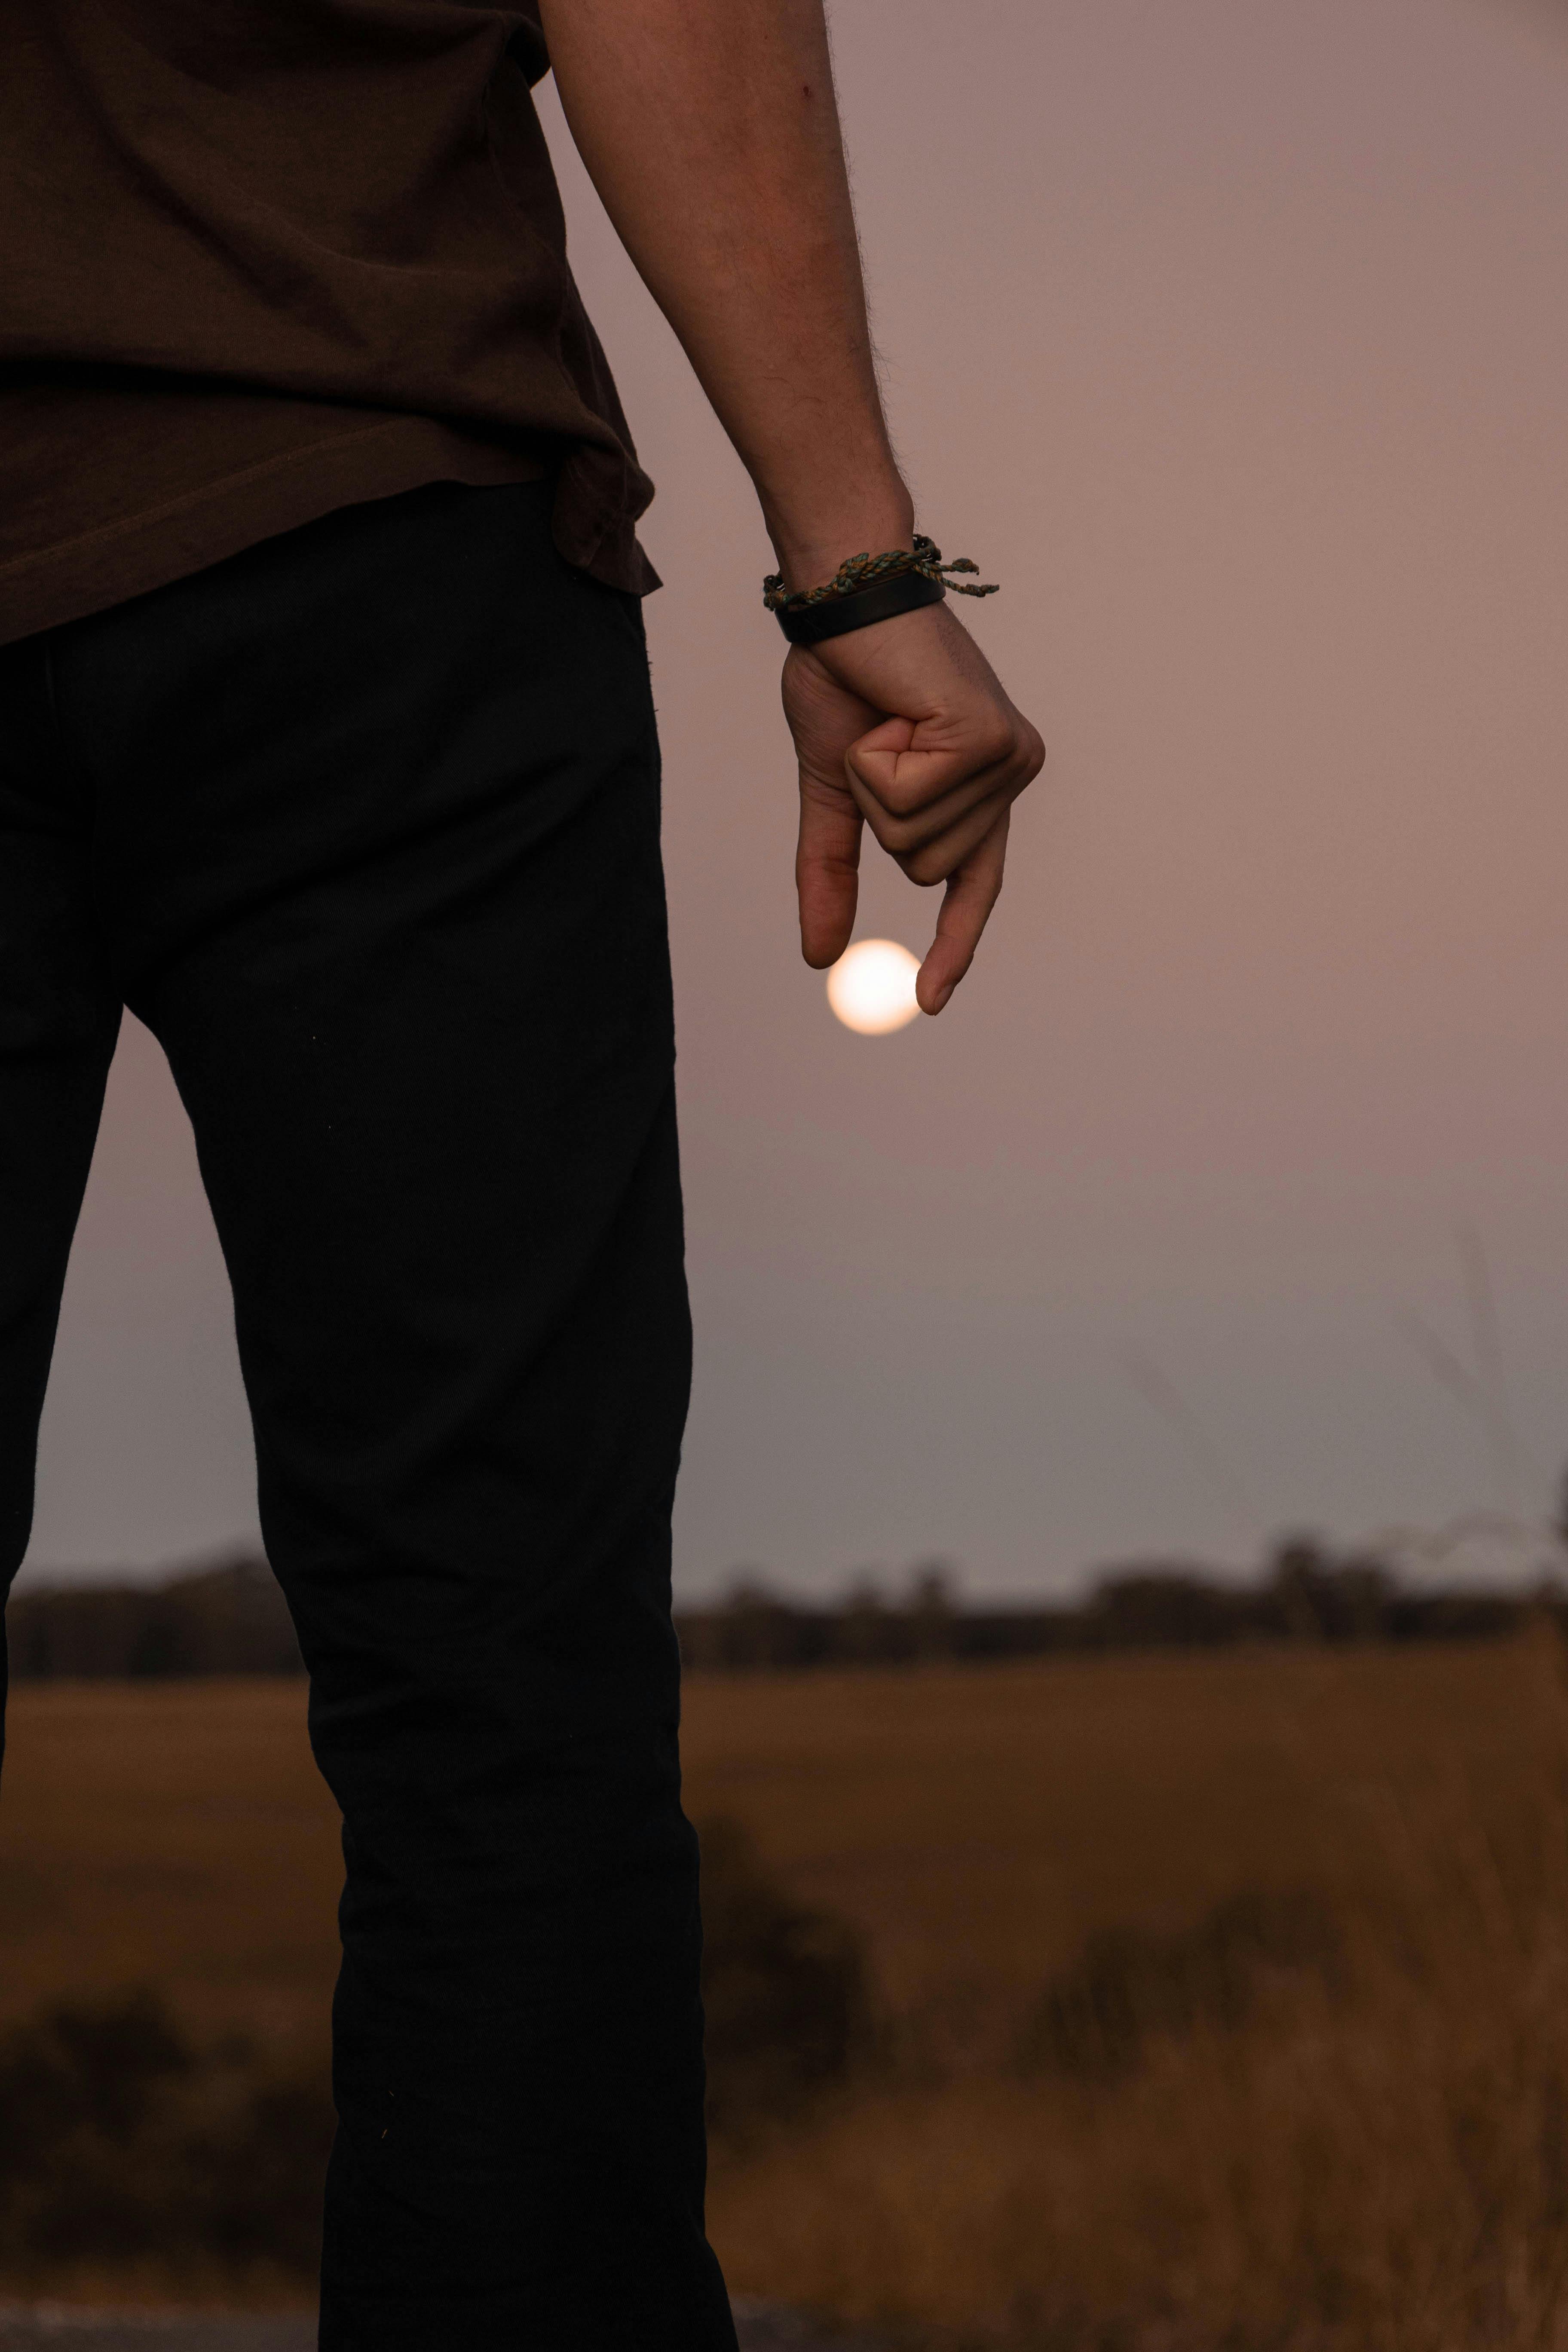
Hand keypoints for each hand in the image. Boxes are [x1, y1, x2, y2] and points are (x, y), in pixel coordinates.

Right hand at [781, 600, 1044, 1014]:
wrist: (845, 600)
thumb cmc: (846, 680)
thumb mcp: (836, 791)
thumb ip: (833, 870)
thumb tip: (821, 957)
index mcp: (982, 788)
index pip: (975, 886)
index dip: (953, 945)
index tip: (930, 1000)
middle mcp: (1009, 775)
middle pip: (925, 868)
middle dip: (876, 816)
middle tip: (874, 744)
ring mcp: (1008, 759)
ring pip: (915, 839)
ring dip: (874, 784)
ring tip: (883, 720)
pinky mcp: (990, 740)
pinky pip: (910, 798)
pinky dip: (877, 759)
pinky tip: (892, 709)